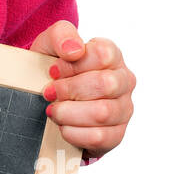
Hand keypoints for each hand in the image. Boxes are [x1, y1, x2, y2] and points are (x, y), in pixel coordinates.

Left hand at [29, 21, 135, 160]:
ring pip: (103, 113)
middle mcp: (123, 81)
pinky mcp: (116, 134)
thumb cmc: (54, 68)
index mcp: (111, 55)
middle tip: (50, 93)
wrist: (48, 96)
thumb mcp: (50, 44)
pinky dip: (74, 133)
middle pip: (104, 85)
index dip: (73, 65)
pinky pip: (99, 137)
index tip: (53, 71)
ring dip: (69, 113)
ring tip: (53, 110)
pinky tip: (63, 126)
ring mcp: (123, 108)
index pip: (102, 55)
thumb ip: (61, 35)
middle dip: (69, 90)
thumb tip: (75, 49)